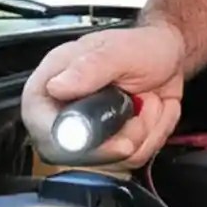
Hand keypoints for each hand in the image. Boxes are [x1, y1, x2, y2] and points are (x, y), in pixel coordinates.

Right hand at [21, 23, 185, 169]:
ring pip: (110, 159)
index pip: (37, 119)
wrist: (170, 55)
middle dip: (119, 135)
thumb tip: (56, 87)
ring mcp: (90, 131)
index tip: (100, 133)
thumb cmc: (142, 46)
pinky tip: (150, 113)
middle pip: (74, 153)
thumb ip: (90, 67)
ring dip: (142, 132)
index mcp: (55, 79)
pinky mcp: (112, 144)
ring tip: (145, 101)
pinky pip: (131, 160)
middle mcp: (67, 109)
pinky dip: (153, 137)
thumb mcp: (120, 51)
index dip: (63, 135)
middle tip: (139, 103)